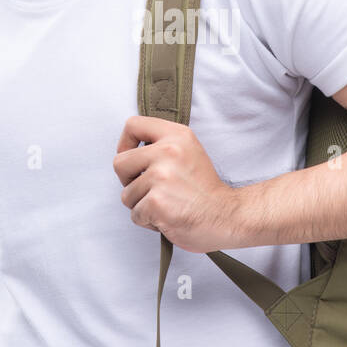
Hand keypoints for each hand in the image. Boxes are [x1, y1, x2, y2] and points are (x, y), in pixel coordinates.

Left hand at [113, 114, 237, 252]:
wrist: (227, 217)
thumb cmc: (206, 190)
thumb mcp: (190, 151)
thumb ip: (162, 144)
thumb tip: (129, 149)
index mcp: (177, 135)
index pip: (133, 125)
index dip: (125, 144)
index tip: (134, 161)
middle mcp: (168, 151)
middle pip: (119, 163)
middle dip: (129, 181)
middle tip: (151, 189)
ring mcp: (161, 177)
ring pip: (126, 194)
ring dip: (142, 205)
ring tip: (166, 204)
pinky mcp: (156, 203)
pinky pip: (135, 214)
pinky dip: (148, 221)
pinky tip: (168, 217)